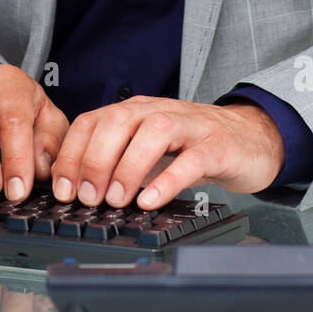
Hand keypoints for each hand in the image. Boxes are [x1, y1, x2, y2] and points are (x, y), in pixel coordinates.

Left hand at [50, 97, 284, 209]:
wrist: (249, 138)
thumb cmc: (192, 146)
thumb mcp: (146, 150)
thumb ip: (116, 162)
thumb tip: (78, 192)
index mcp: (134, 111)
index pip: (91, 122)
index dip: (72, 154)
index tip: (63, 188)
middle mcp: (158, 112)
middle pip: (118, 122)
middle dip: (95, 160)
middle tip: (88, 196)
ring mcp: (189, 126)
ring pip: (153, 133)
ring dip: (128, 167)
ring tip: (117, 199)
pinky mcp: (216, 145)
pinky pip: (191, 160)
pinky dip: (167, 180)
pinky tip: (151, 200)